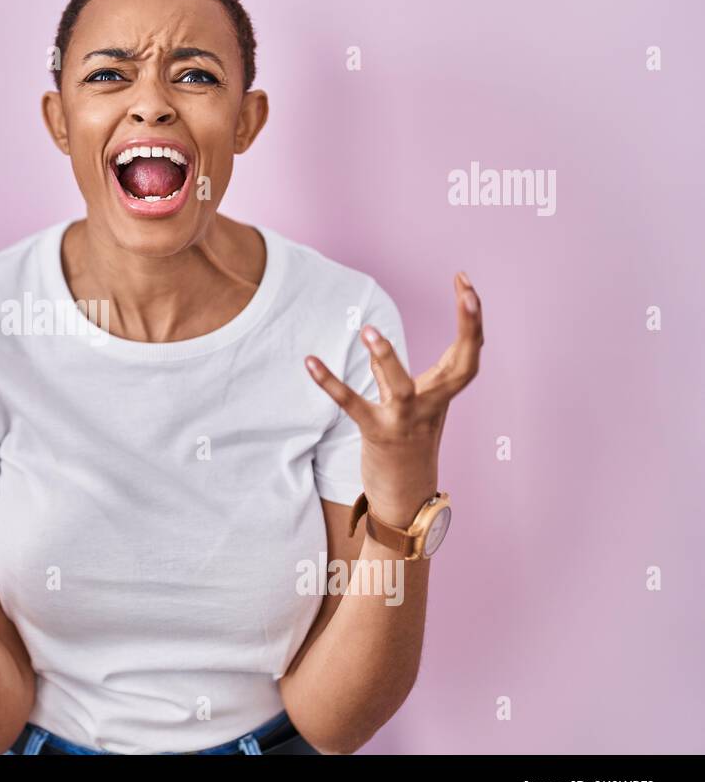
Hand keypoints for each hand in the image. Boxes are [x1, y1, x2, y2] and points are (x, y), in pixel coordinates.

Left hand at [304, 272, 482, 525]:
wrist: (405, 499)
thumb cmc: (407, 445)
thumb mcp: (408, 405)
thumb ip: (390, 374)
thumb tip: (374, 345)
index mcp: (444, 393)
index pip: (469, 349)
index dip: (472, 316)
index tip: (465, 281)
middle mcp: (433, 404)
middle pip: (462, 364)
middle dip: (468, 326)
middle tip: (466, 291)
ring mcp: (406, 420)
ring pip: (401, 387)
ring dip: (386, 358)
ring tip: (369, 330)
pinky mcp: (377, 434)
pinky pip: (352, 406)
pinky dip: (330, 383)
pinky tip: (309, 362)